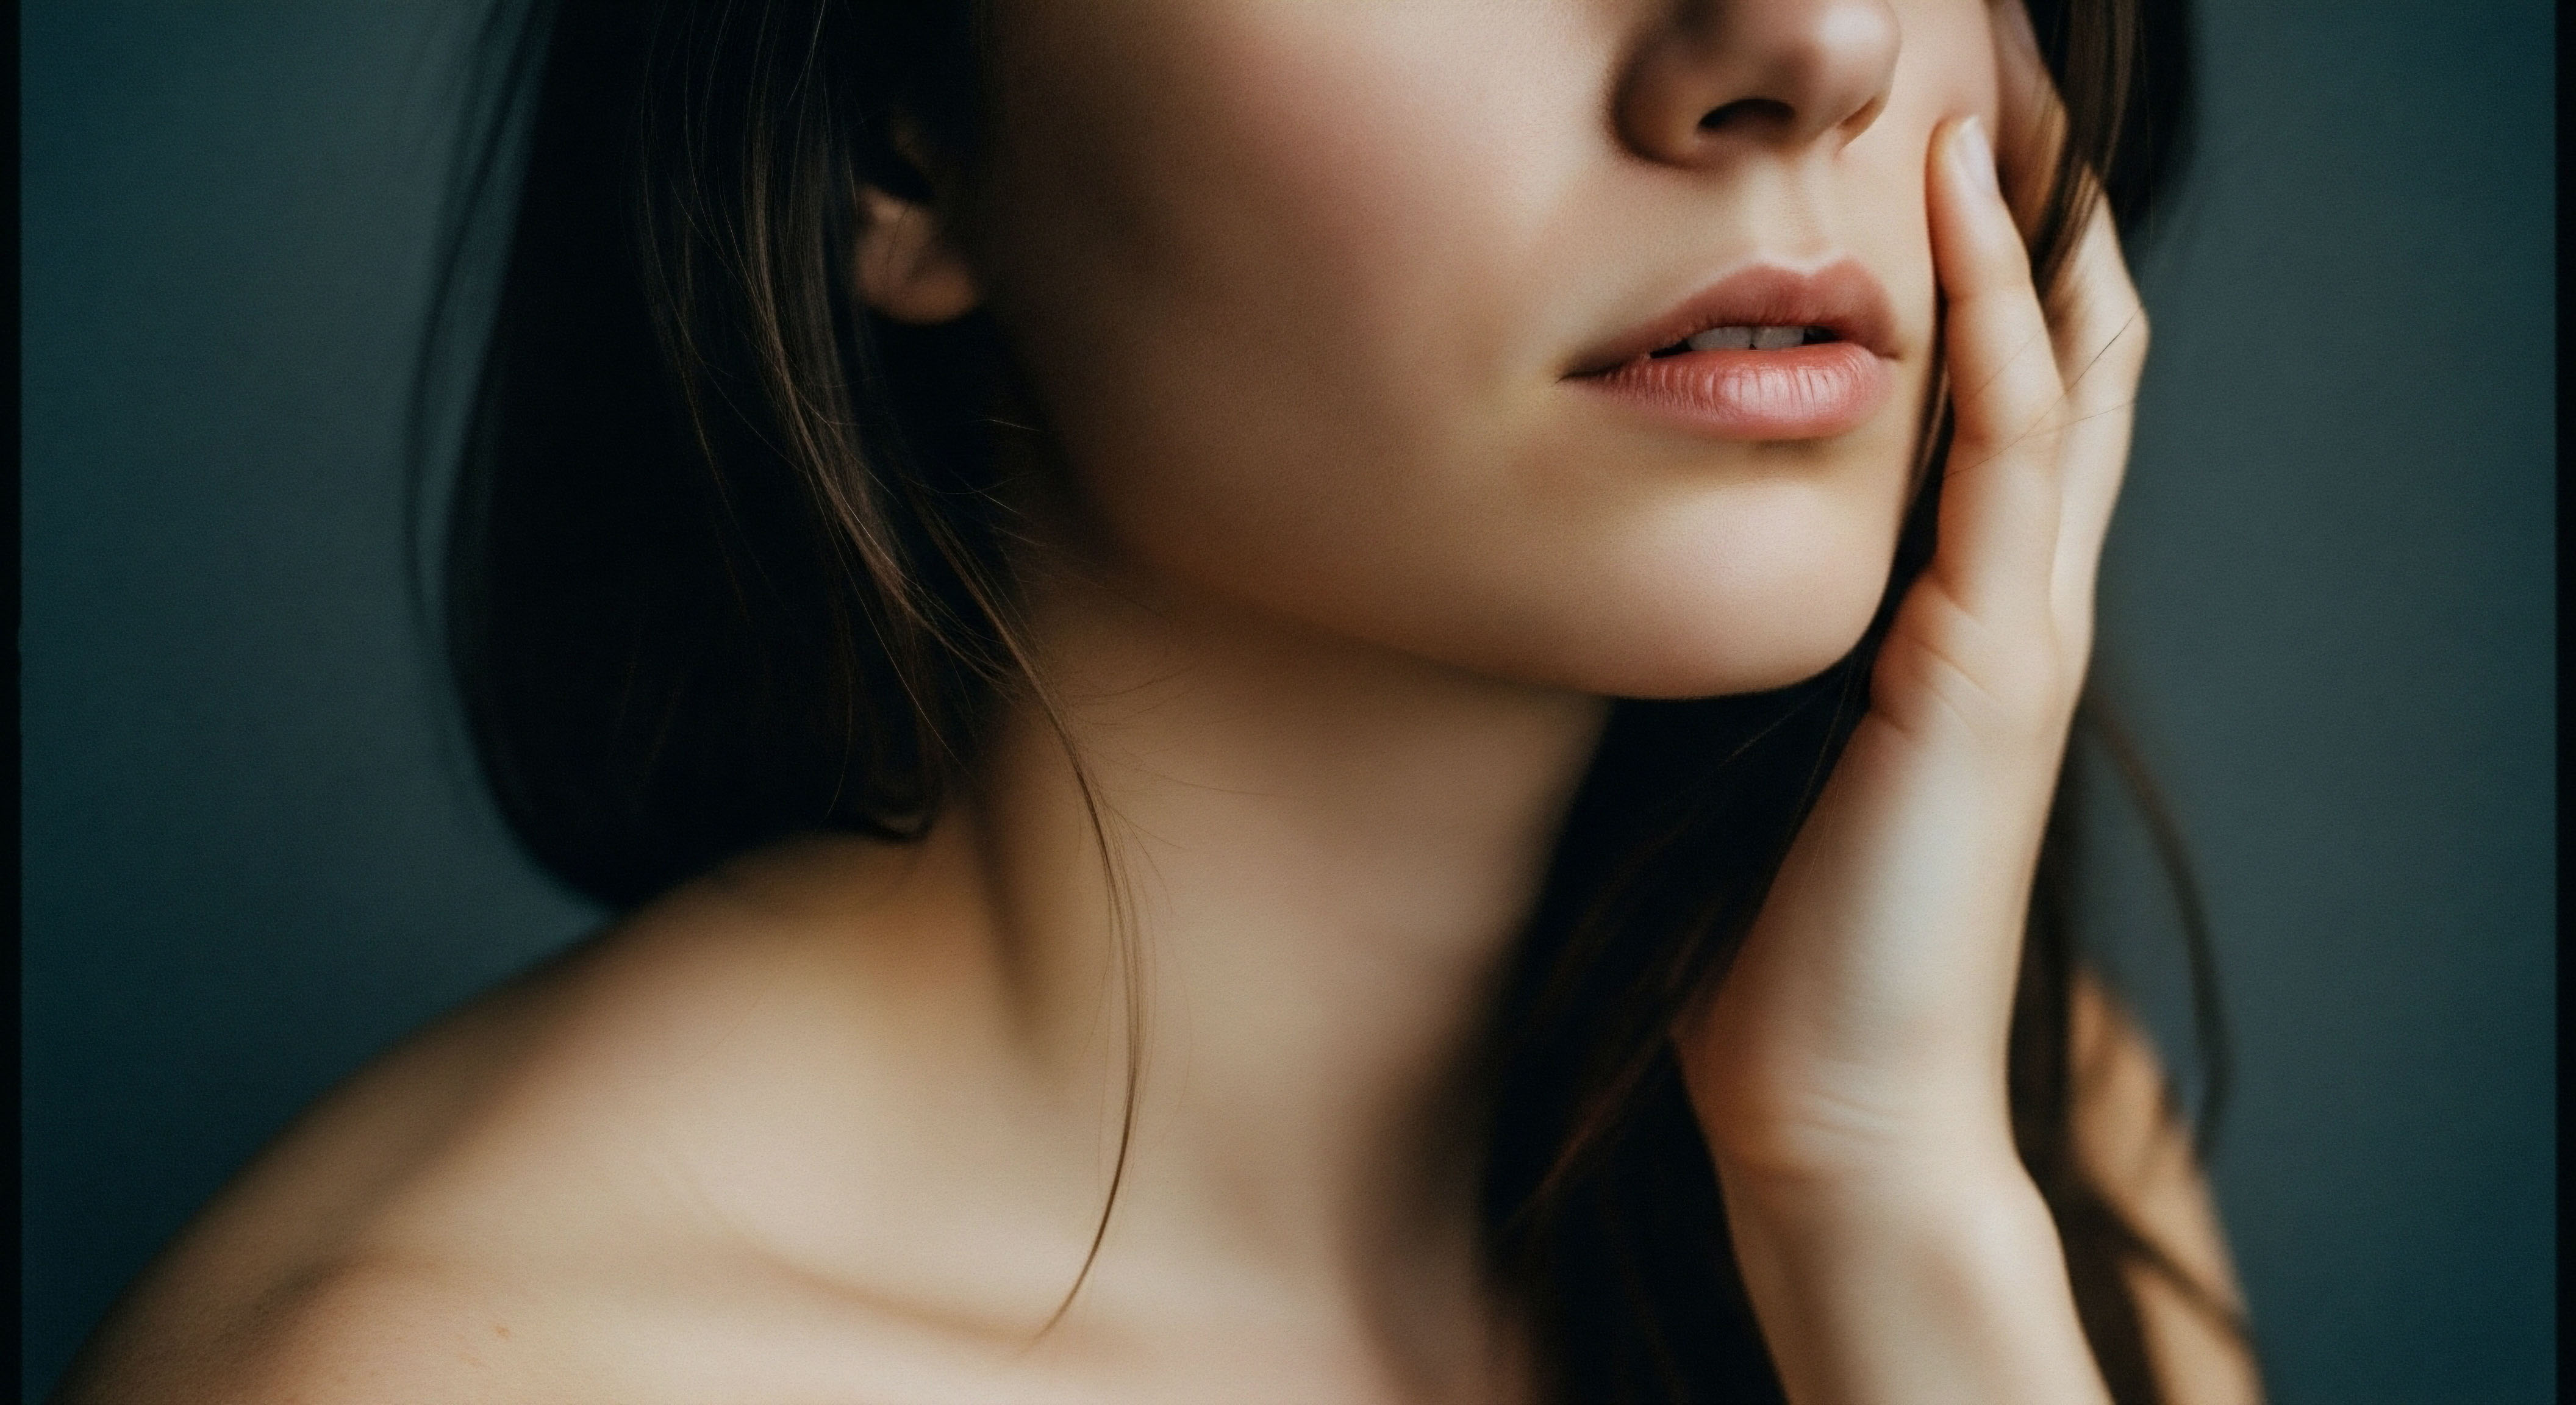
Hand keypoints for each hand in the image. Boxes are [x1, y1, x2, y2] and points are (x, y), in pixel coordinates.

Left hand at [1673, 104, 2147, 1185]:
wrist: (1836, 1105)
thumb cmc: (1779, 945)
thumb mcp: (1761, 756)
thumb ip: (1762, 655)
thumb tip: (1668, 570)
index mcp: (1957, 632)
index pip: (2001, 425)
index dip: (1987, 293)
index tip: (1930, 176)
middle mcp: (2012, 612)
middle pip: (2062, 377)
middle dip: (2032, 238)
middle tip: (1988, 105)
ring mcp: (2019, 634)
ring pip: (2059, 384)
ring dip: (2025, 239)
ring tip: (1982, 112)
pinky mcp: (1992, 668)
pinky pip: (2011, 455)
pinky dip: (1999, 326)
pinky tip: (1967, 224)